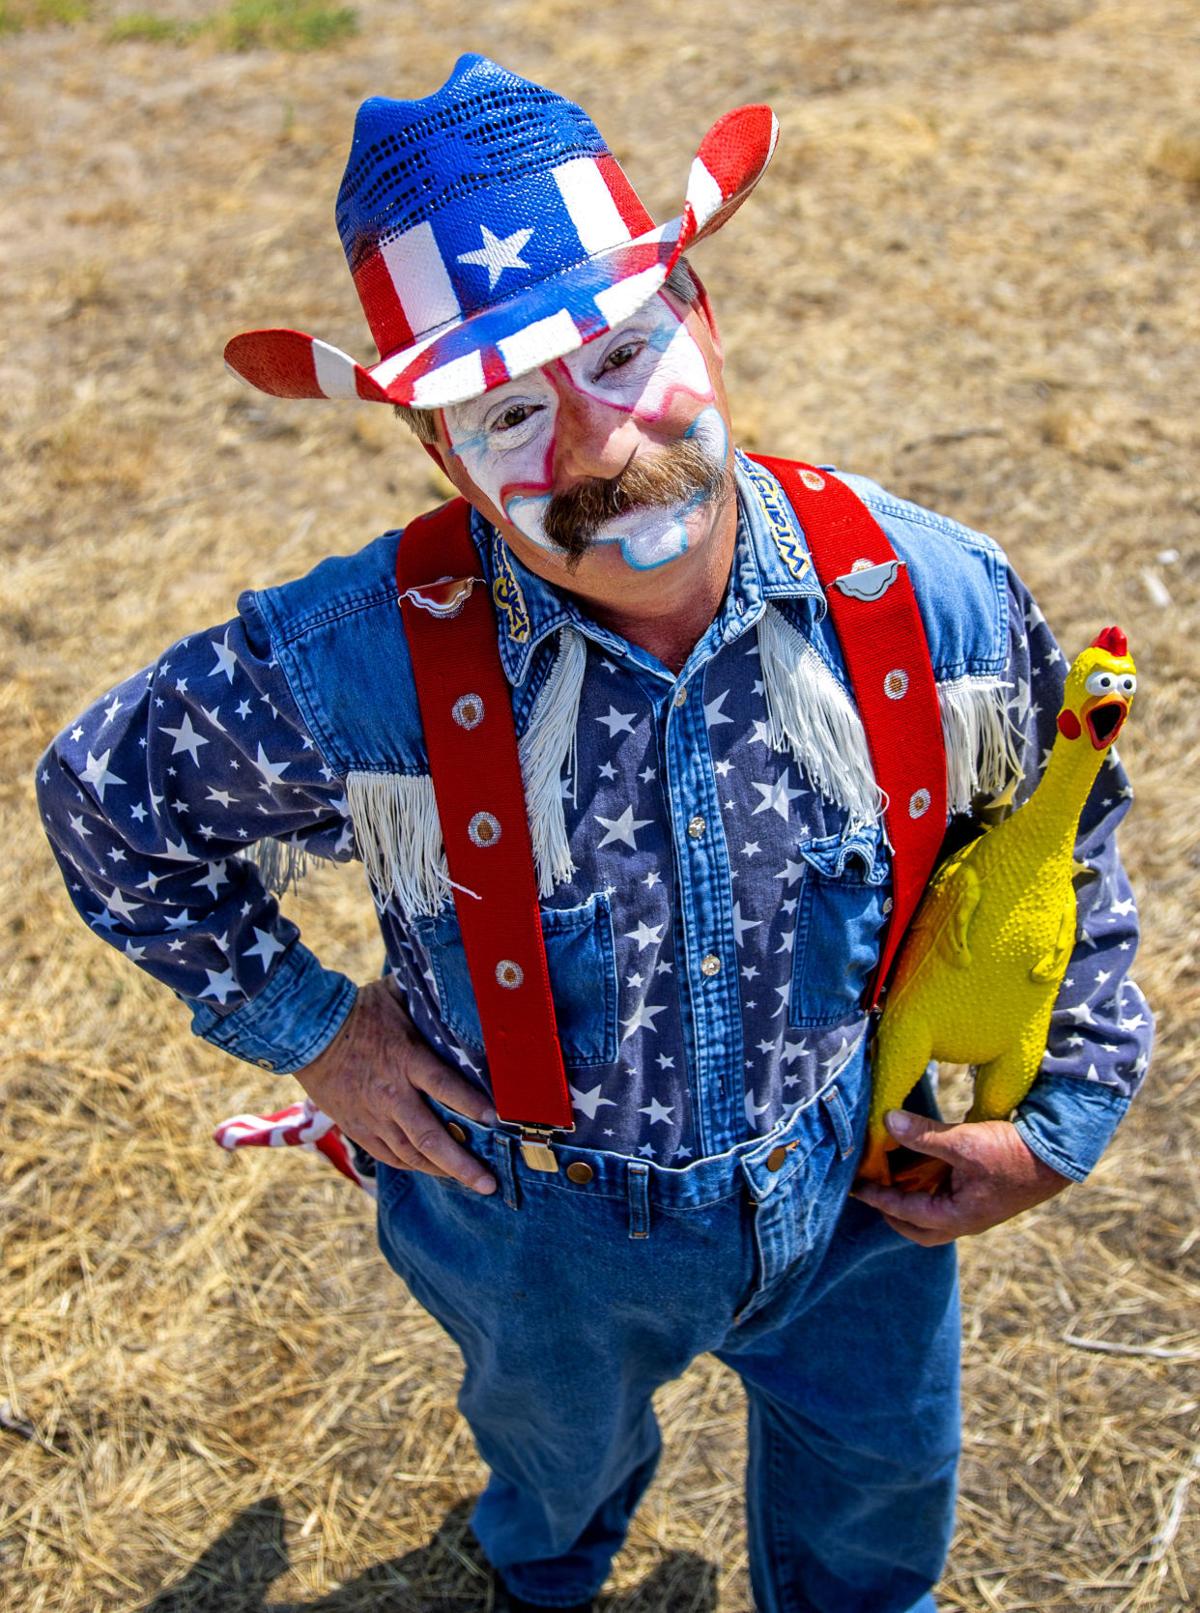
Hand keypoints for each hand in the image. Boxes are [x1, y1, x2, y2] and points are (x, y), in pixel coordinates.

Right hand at [295, 976, 498, 1194]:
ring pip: (411, 1154)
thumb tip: (464, 988)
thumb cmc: (360, 1009)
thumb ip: (431, 1001)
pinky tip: (431, 1169)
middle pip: (430, 1137)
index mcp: (405, 1058)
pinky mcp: (357, 1127)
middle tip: (489, 1185)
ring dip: (441, 1171)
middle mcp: (391, 1094)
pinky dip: (413, 1165)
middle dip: (462, 1165)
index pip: (444, 1086)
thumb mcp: (399, 996)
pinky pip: (389, 1156)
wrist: (307, 1031)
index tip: (497, 1119)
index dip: (471, 1104)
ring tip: (468, 1181)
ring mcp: (372, 1115)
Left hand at [850, 1110, 1070, 1243]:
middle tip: (870, 1186)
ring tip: (886, 1169)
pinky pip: (942, 1193)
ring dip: (907, 1192)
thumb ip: (924, 1135)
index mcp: (955, 1217)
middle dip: (890, 1208)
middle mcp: (961, 1219)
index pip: (903, 1212)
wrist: (1057, 1156)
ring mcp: (970, 1208)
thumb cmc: (1012, 1154)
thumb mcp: (964, 1142)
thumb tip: (887, 1121)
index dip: (876, 1196)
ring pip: (927, 1209)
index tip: (853, 1186)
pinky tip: (915, 1157)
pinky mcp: (977, 1193)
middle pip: (914, 1225)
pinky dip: (924, 1180)